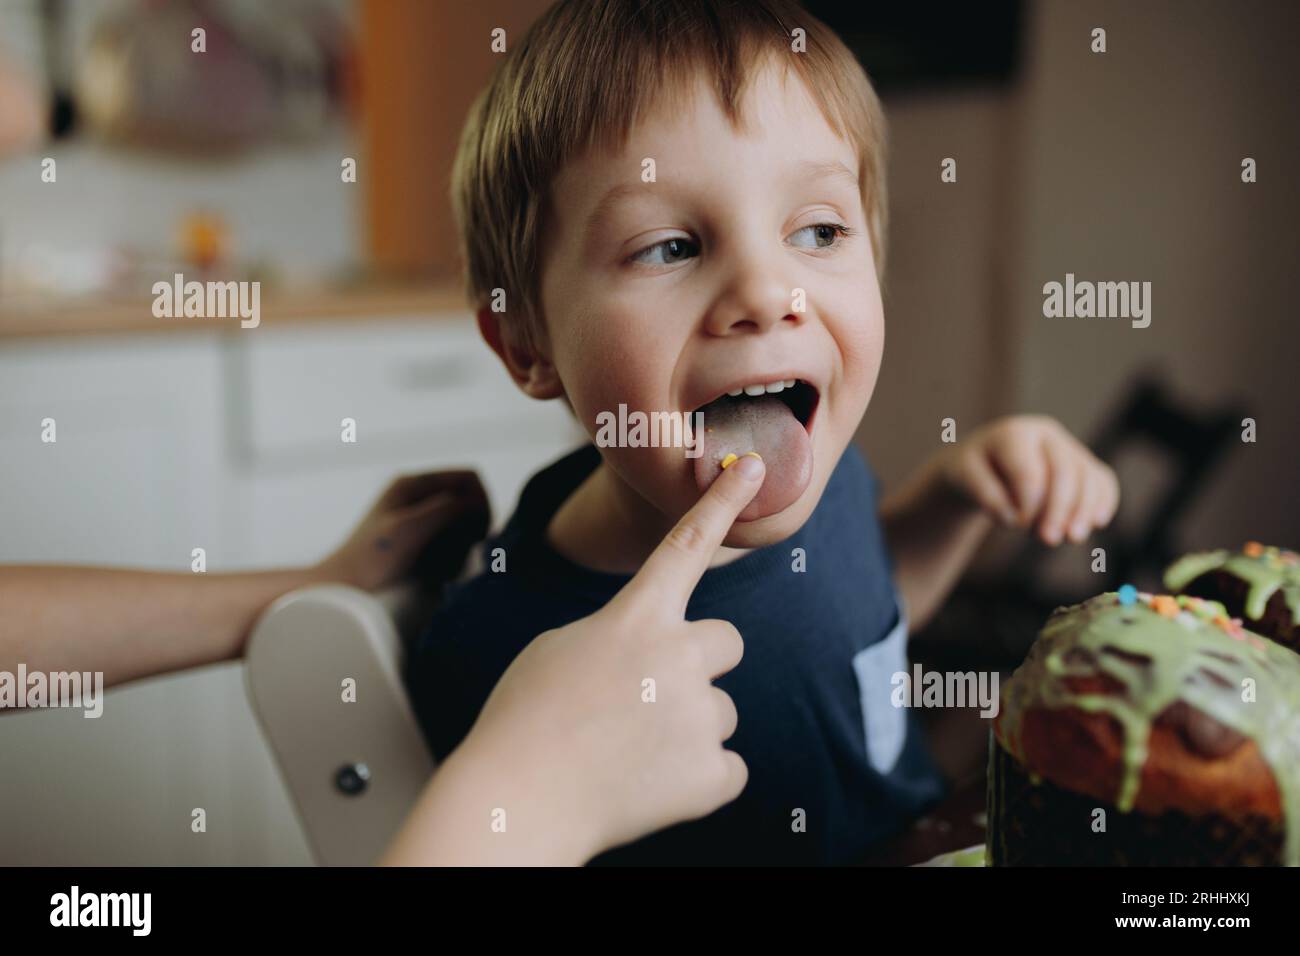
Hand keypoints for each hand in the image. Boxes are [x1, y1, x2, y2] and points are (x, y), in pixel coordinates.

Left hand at [313, 471, 489, 591]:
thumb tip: (478, 503)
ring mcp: (418, 517)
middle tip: (454, 553)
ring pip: (463, 524)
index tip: (475, 533)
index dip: (481, 502)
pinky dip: (451, 556)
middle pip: (469, 500)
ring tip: (441, 565)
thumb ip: (446, 509)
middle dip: (470, 527)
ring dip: (461, 545)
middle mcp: (417, 495)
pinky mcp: (419, 540)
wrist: (340, 589)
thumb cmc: (369, 560)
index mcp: (412, 484)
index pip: (470, 478)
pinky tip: (434, 572)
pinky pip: (451, 541)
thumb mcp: (410, 530)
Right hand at [432, 454, 765, 863]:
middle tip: (651, 696)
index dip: (722, 503)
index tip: (751, 470)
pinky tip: (649, 785)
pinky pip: (728, 767)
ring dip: (687, 727)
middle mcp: (678, 655)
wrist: (518, 801)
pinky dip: (697, 780)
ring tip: (629, 751)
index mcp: (636, 617)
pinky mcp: (711, 773)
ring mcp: (698, 715)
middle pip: (726, 642)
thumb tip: (656, 661)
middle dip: (698, 664)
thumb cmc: (525, 722)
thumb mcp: (560, 649)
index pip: (687, 545)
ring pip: (720, 710)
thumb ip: (620, 636)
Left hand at [938, 415, 1118, 545]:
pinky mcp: (1083, 464)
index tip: (1014, 525)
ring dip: (1083, 510)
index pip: (1029, 471)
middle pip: (1064, 471)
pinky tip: (1096, 523)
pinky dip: (1104, 502)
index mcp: (1014, 434)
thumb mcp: (963, 477)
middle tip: (1048, 540)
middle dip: (1059, 509)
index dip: (1027, 503)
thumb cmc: (972, 469)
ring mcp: (1068, 448)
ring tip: (1073, 538)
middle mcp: (1046, 436)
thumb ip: (984, 495)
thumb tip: (1012, 517)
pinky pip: (1103, 481)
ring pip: (1088, 476)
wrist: (983, 462)